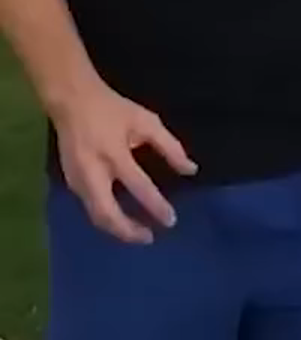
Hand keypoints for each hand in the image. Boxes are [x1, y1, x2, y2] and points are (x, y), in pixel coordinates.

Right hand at [55, 78, 197, 243]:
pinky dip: (106, 218)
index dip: (156, 206)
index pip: (138, 187)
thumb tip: (191, 170)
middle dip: (128, 231)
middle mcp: (93, 172)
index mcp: (114, 153)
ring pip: (96, 216)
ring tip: (138, 233)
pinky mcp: (70, 182)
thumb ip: (169, 147)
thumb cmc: (113, 110)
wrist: (71, 101)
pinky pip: (89, 208)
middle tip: (149, 238)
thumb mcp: (146, 121)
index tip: (171, 221)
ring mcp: (77, 179)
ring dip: (117, 229)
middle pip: (107, 214)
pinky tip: (121, 219)